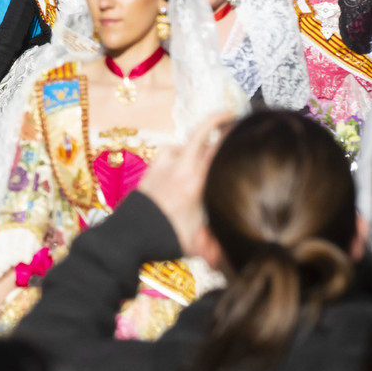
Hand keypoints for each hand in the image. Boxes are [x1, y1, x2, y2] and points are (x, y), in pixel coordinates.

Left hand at [136, 113, 232, 255]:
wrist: (126, 237)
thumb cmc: (163, 240)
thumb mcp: (195, 244)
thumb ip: (214, 245)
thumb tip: (229, 255)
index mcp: (194, 182)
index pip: (217, 150)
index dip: (231, 135)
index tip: (245, 126)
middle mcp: (178, 169)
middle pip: (199, 134)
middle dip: (215, 120)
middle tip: (230, 116)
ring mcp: (161, 169)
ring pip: (180, 145)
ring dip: (193, 145)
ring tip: (204, 151)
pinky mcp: (149, 173)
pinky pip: (166, 156)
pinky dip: (176, 155)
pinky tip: (180, 165)